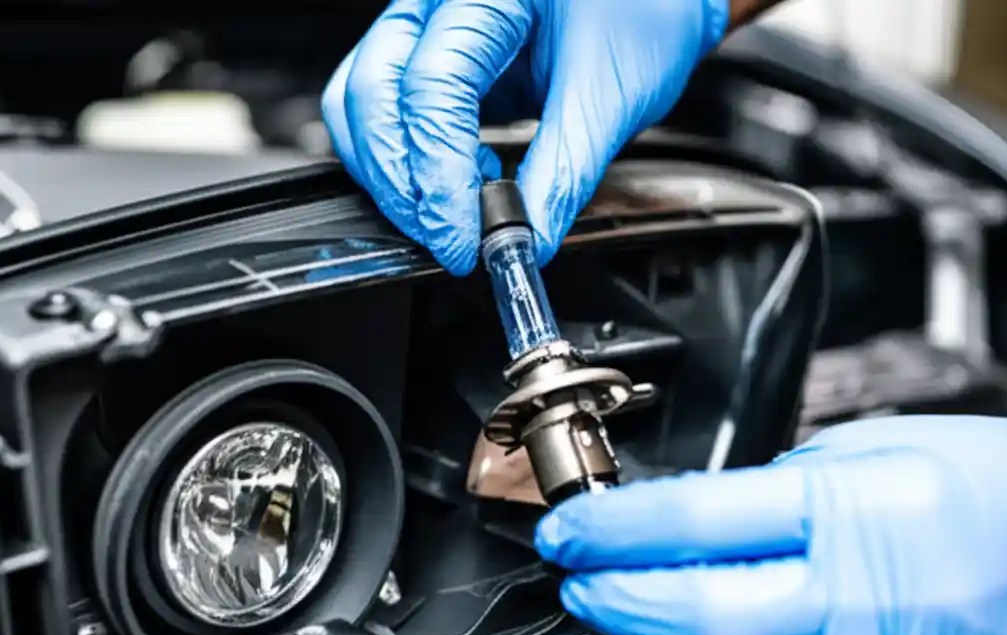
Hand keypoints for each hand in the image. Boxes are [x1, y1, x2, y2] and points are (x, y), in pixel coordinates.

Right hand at [321, 0, 729, 275]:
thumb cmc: (646, 11)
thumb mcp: (611, 93)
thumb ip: (563, 171)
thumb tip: (526, 239)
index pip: (431, 87)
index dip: (440, 175)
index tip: (463, 238)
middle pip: (372, 92)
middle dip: (401, 181)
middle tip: (447, 240)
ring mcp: (424, 19)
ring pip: (360, 101)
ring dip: (392, 173)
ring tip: (452, 213)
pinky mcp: (426, 50)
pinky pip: (383, 104)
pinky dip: (404, 156)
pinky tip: (453, 180)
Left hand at [536, 415, 1006, 634]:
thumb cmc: (974, 480)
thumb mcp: (859, 449)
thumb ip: (764, 489)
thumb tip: (670, 522)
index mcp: (849, 507)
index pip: (689, 522)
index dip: (606, 528)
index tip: (571, 527)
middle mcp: (866, 597)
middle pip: (696, 614)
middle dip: (611, 599)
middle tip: (581, 581)